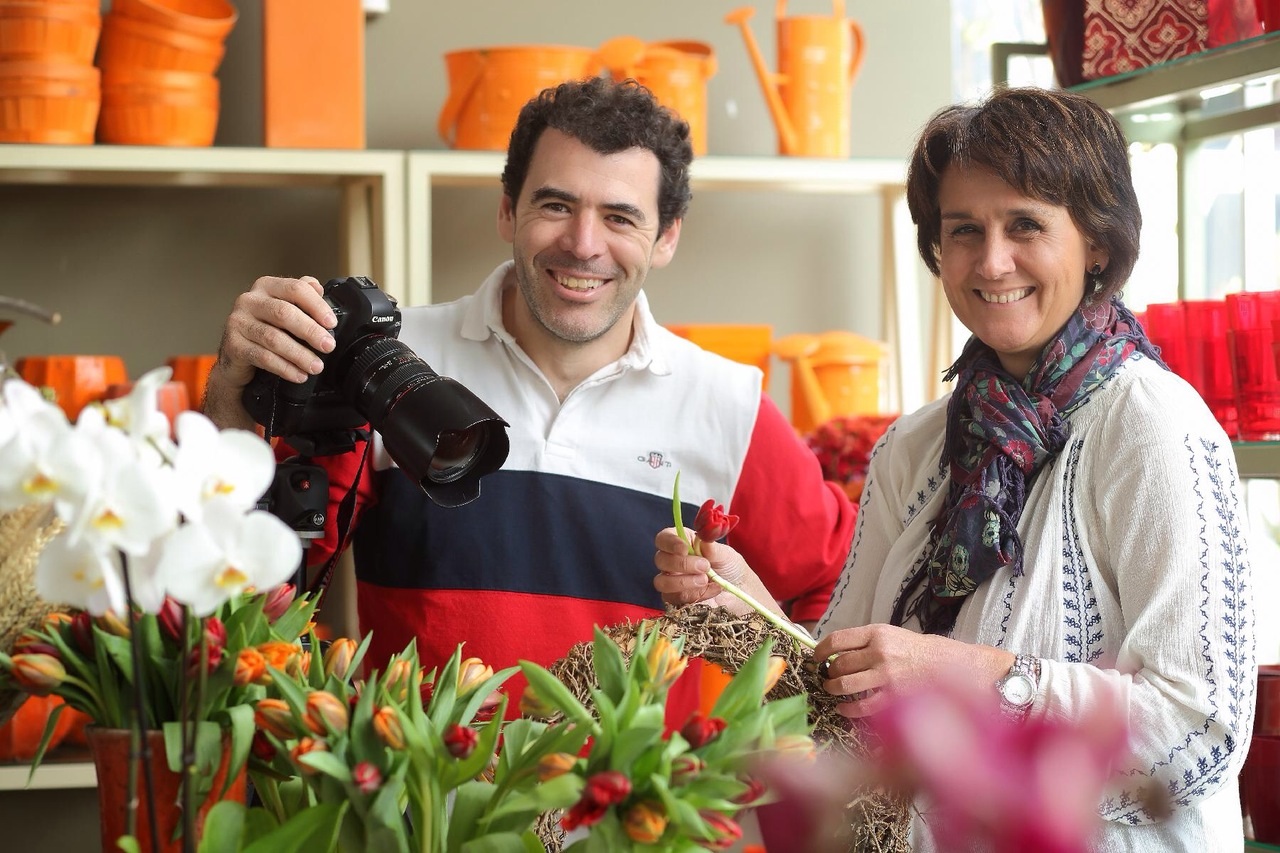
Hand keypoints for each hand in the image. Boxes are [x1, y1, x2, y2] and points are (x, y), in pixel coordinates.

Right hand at [204, 276, 336, 427]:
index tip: (332, 323)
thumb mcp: (285, 308)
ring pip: (273, 338)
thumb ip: (301, 296)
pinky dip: (284, 368)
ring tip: (316, 366)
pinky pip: (263, 357)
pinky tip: (299, 375)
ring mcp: (238, 322)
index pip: (295, 289)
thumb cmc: (267, 328)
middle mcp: (249, 300)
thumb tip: (318, 288)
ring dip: (299, 354)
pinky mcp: (232, 345)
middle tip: (328, 346)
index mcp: (266, 286)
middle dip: (310, 331)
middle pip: (284, 313)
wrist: (238, 354)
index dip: (317, 306)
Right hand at [652, 526, 776, 617]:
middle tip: (705, 566)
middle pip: (660, 560)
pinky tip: (708, 591)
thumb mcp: (725, 555)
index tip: (684, 548)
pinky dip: (692, 595)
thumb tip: (704, 536)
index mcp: (683, 542)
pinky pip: (673, 598)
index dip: (669, 542)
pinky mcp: (677, 599)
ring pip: (662, 582)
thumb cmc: (731, 568)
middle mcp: (674, 560)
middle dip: (682, 564)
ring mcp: (673, 580)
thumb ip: (712, 547)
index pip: (664, 538)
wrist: (740, 592)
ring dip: (684, 582)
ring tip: (706, 580)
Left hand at [812, 624, 1013, 718]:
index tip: (816, 658)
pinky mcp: (894, 699)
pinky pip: (860, 707)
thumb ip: (867, 643)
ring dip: (833, 690)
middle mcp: (880, 652)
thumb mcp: (894, 635)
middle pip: (837, 664)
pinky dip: (846, 710)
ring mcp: (886, 677)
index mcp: (878, 632)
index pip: (836, 640)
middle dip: (827, 673)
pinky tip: (843, 709)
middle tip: (825, 677)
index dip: (819, 651)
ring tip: (832, 691)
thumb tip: (834, 654)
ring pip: (843, 685)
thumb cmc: (924, 651)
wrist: (960, 666)